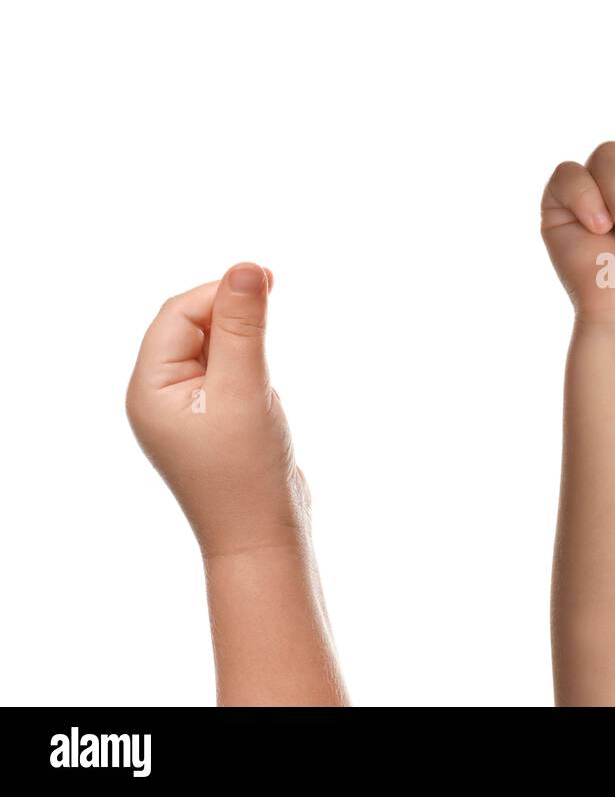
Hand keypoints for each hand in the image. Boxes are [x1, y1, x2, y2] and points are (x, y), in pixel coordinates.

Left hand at [126, 263, 307, 558]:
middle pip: (190, 328)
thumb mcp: (247, 388)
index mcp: (149, 390)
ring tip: (270, 347)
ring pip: (211, 349)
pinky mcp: (214, 424)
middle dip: (230, 310)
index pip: (178, 316)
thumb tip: (246, 266)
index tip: (268, 279)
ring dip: (241, 336)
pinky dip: (248, 362)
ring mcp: (187, 414)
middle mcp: (159, 399)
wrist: (262, 539)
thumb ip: (243, 326)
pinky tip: (268, 381)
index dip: (219, 291)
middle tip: (275, 293)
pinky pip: (225, 374)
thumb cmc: (247, 470)